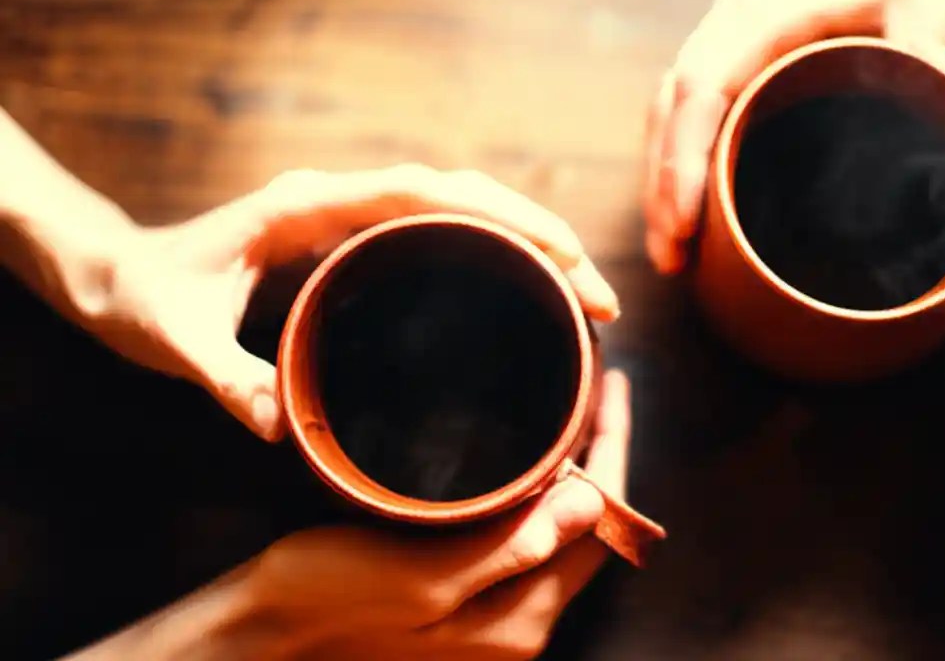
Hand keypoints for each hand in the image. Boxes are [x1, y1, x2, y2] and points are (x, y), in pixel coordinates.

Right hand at [78, 370, 633, 660]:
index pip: (600, 528)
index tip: (610, 387)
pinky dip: (534, 489)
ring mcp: (492, 613)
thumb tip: (592, 502)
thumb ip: (510, 547)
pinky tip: (524, 453)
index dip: (611, 454)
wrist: (262, 630)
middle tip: (595, 385)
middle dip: (598, 455)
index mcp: (520, 621)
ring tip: (572, 405)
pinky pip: (523, 535)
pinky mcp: (466, 598)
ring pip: (556, 529)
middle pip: (587, 528)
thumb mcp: (419, 574)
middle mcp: (519, 624)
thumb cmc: (325, 600)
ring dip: (569, 469)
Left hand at [90, 165, 619, 440]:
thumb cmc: (147, 296)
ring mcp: (354, 214)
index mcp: (310, 204)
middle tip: (598, 292)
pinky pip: (442, 232)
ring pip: (461, 208)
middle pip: (463, 194)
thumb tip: (281, 425)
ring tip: (585, 293)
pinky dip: (496, 253)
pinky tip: (528, 293)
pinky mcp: (358, 237)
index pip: (424, 189)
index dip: (501, 215)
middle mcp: (341, 198)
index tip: (561, 254)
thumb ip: (223, 376)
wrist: (121, 274)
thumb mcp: (175, 337)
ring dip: (528, 240)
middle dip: (540, 231)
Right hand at [644, 0, 944, 272]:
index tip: (685, 225)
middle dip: (663, 184)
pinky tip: (695, 207)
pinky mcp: (747, 51)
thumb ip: (900, 74)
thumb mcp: (922, 10)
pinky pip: (700, 104)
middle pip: (672, 104)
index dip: (683, 159)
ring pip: (674, 107)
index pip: (699, 85)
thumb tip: (893, 158)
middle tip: (670, 257)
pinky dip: (687, 157)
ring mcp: (735, 31)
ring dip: (666, 177)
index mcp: (765, 4)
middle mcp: (736, 14)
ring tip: (674, 251)